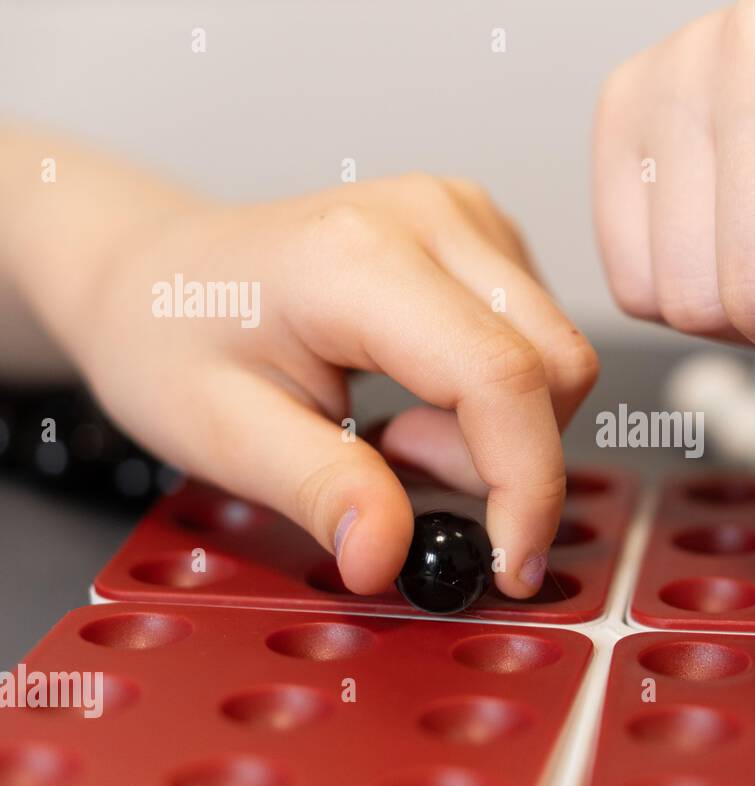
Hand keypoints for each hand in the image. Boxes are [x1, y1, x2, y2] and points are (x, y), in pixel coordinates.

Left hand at [59, 175, 597, 596]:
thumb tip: (388, 557)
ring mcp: (463, 215)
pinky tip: (420, 394)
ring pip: (559, 357)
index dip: (527, 484)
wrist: (157, 270)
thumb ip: (319, 491)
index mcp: (359, 258)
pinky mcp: (482, 233)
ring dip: (500, 429)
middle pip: (556, 365)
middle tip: (400, 465)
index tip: (511, 563)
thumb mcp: (224, 435)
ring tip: (397, 430)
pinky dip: (498, 398)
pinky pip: (540, 339)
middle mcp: (430, 216)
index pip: (499, 376)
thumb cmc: (174, 339)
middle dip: (506, 457)